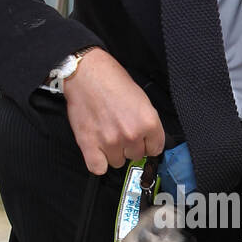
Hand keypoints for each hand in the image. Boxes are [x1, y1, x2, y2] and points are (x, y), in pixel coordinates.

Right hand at [62, 49, 164, 173]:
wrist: (86, 74)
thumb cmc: (112, 81)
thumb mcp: (141, 99)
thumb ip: (146, 123)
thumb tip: (148, 140)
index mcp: (148, 122)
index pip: (155, 149)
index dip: (147, 143)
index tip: (141, 140)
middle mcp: (132, 135)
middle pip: (136, 156)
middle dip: (129, 146)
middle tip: (119, 130)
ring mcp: (111, 142)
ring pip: (117, 162)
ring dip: (113, 153)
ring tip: (106, 135)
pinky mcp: (90, 145)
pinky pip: (98, 168)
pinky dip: (98, 162)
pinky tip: (97, 150)